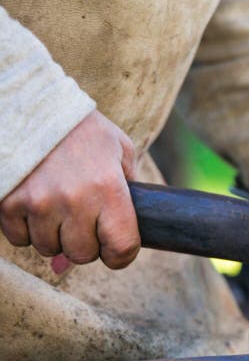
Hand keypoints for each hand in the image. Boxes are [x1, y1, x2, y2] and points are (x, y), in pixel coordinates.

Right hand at [0, 110, 139, 269]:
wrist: (32, 105)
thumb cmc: (83, 131)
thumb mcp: (120, 153)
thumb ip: (124, 199)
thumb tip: (111, 243)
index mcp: (109, 188)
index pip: (122, 247)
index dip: (120, 255)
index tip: (114, 247)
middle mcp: (75, 198)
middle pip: (83, 254)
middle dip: (85, 243)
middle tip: (82, 219)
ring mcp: (39, 201)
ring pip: (49, 248)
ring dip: (54, 235)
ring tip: (57, 206)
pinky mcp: (8, 202)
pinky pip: (20, 238)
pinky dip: (26, 228)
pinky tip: (34, 205)